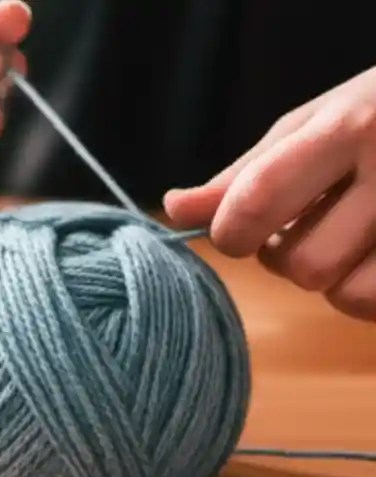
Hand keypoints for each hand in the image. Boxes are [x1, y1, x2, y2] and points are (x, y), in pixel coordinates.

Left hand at [165, 66, 375, 320]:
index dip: (231, 233)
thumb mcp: (317, 124)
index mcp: (350, 128)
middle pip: (300, 265)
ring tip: (356, 236)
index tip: (239, 231)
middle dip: (291, 256)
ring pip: (345, 296)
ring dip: (337, 278)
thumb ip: (247, 173)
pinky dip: (371, 292)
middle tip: (317, 223)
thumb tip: (176, 210)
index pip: (257, 202)